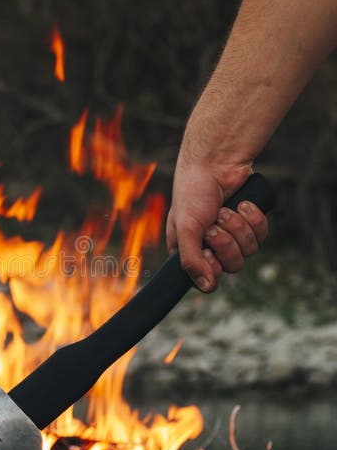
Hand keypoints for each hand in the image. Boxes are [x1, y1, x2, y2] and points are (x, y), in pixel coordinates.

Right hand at [166, 162, 267, 291]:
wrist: (216, 162)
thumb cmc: (193, 192)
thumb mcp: (186, 227)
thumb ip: (191, 260)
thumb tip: (206, 287)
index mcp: (189, 249)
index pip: (206, 278)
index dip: (211, 267)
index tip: (207, 251)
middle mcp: (211, 245)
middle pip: (232, 266)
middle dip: (226, 243)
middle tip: (214, 224)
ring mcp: (233, 234)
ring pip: (249, 251)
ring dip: (238, 228)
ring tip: (227, 209)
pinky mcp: (250, 222)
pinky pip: (262, 234)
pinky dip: (254, 218)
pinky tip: (243, 203)